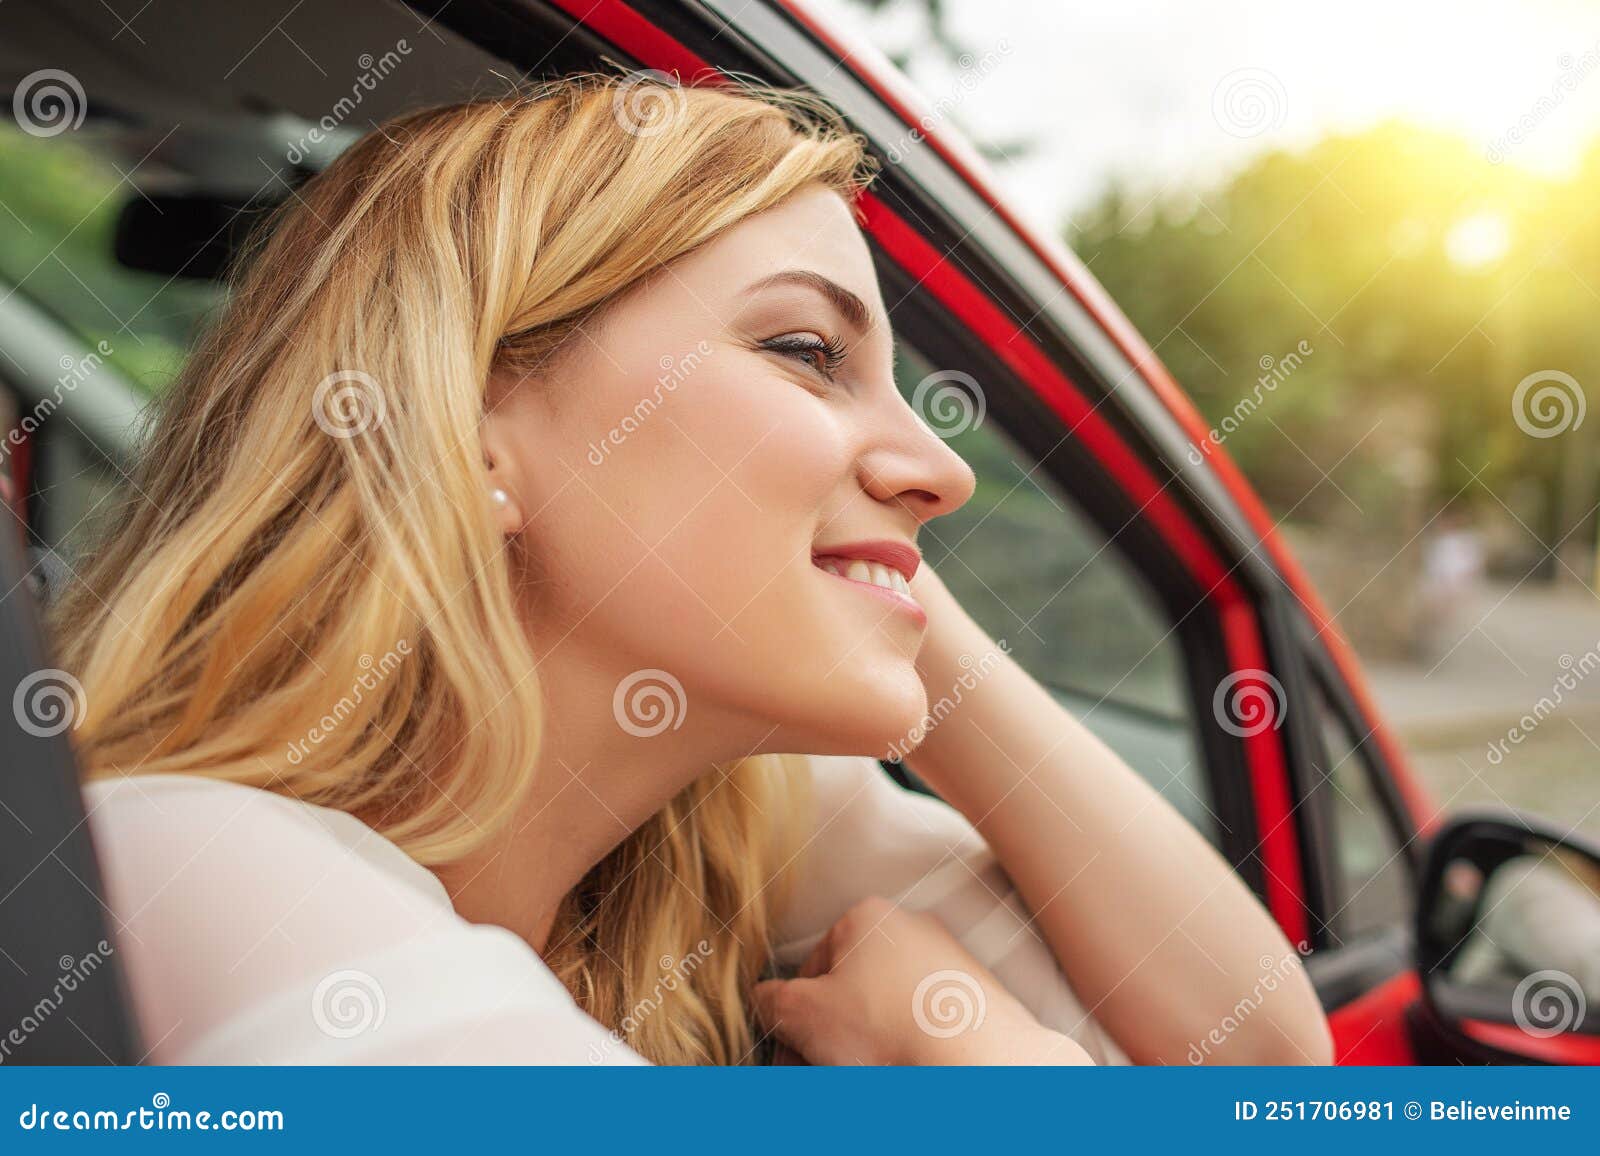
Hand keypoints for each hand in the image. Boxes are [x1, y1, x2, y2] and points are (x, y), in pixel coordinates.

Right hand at [752, 896, 1090, 1065]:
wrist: (977, 1061)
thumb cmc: (889, 1029)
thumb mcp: (803, 1015)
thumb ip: (771, 1000)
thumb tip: (763, 999)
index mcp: (867, 917)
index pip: (809, 970)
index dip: (792, 1020)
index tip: (790, 1055)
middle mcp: (912, 928)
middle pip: (849, 991)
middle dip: (829, 1035)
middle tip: (820, 1071)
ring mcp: (948, 961)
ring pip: (885, 1009)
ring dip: (865, 1045)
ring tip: (861, 1075)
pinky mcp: (974, 997)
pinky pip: (923, 1023)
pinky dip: (906, 1048)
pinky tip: (901, 1071)